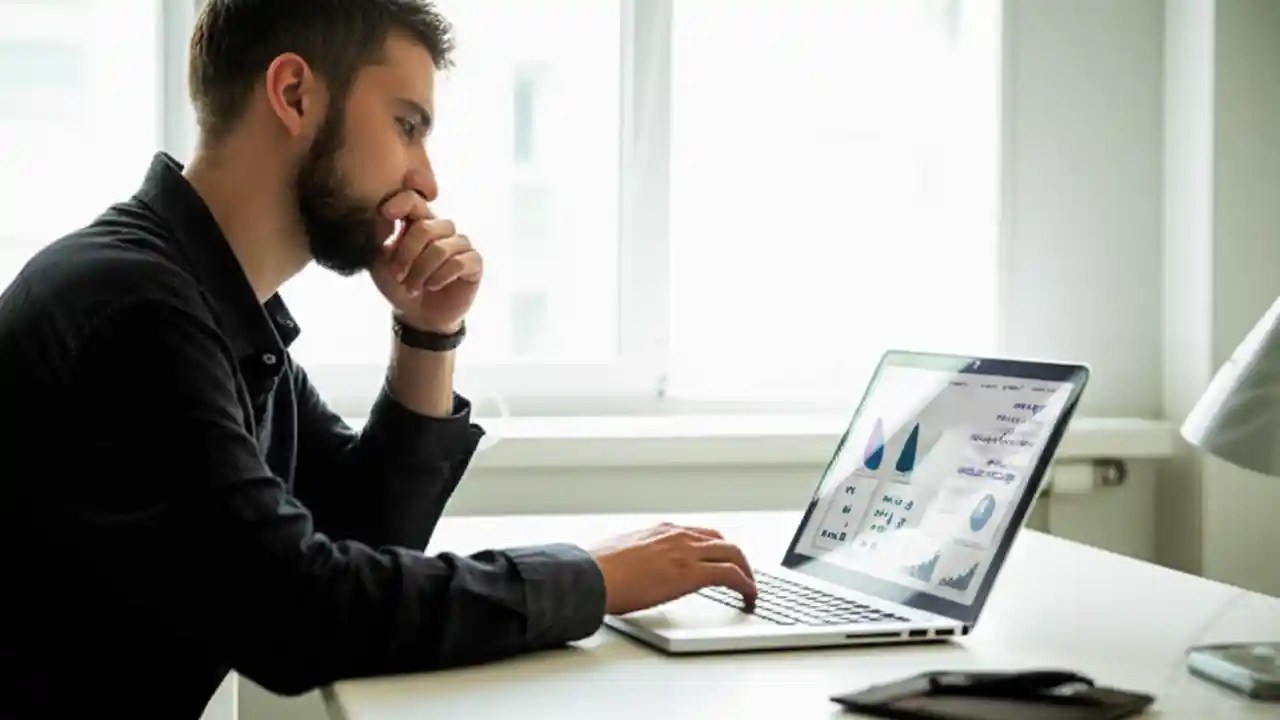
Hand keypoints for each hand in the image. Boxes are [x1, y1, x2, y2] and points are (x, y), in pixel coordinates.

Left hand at [371, 190, 481, 333]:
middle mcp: (442, 229)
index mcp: (418, 222)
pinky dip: (441, 277)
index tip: (385, 213)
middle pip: (425, 227)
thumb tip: (380, 215)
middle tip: (399, 276)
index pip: (413, 200)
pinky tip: (433, 286)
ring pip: (441, 248)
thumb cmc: (399, 285)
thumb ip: (379, 238)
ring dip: (422, 271)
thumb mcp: (380, 262)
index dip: (401, 203)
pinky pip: (458, 263)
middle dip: (407, 255)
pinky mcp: (474, 262)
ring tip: (414, 287)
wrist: (418, 316)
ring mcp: (460, 244)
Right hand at [589, 522, 756, 614]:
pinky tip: (749, 596)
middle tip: (742, 574)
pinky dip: (746, 585)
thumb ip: (635, 556)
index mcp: (660, 530)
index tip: (720, 559)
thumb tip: (633, 569)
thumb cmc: (597, 570)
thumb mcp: (620, 554)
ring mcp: (686, 551)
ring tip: (750, 589)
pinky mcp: (691, 572)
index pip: (699, 533)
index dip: (715, 547)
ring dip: (746, 571)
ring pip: (733, 553)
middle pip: (721, 540)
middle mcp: (677, 535)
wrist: (591, 576)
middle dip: (736, 557)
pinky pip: (731, 575)